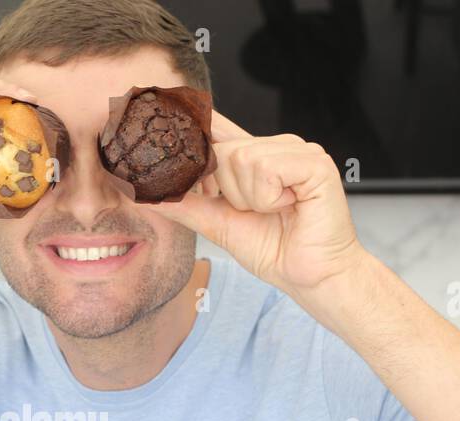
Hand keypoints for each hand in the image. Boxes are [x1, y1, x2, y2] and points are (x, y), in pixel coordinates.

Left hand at [153, 111, 367, 297]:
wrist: (309, 277)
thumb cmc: (275, 250)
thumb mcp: (218, 224)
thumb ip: (186, 205)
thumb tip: (145, 195)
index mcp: (255, 157)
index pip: (215, 127)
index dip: (192, 123)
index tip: (161, 105)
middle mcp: (275, 147)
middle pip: (222, 151)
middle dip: (229, 191)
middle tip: (256, 211)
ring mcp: (297, 150)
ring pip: (241, 158)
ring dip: (250, 198)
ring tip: (275, 210)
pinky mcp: (314, 161)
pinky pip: (265, 168)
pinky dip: (269, 197)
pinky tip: (289, 206)